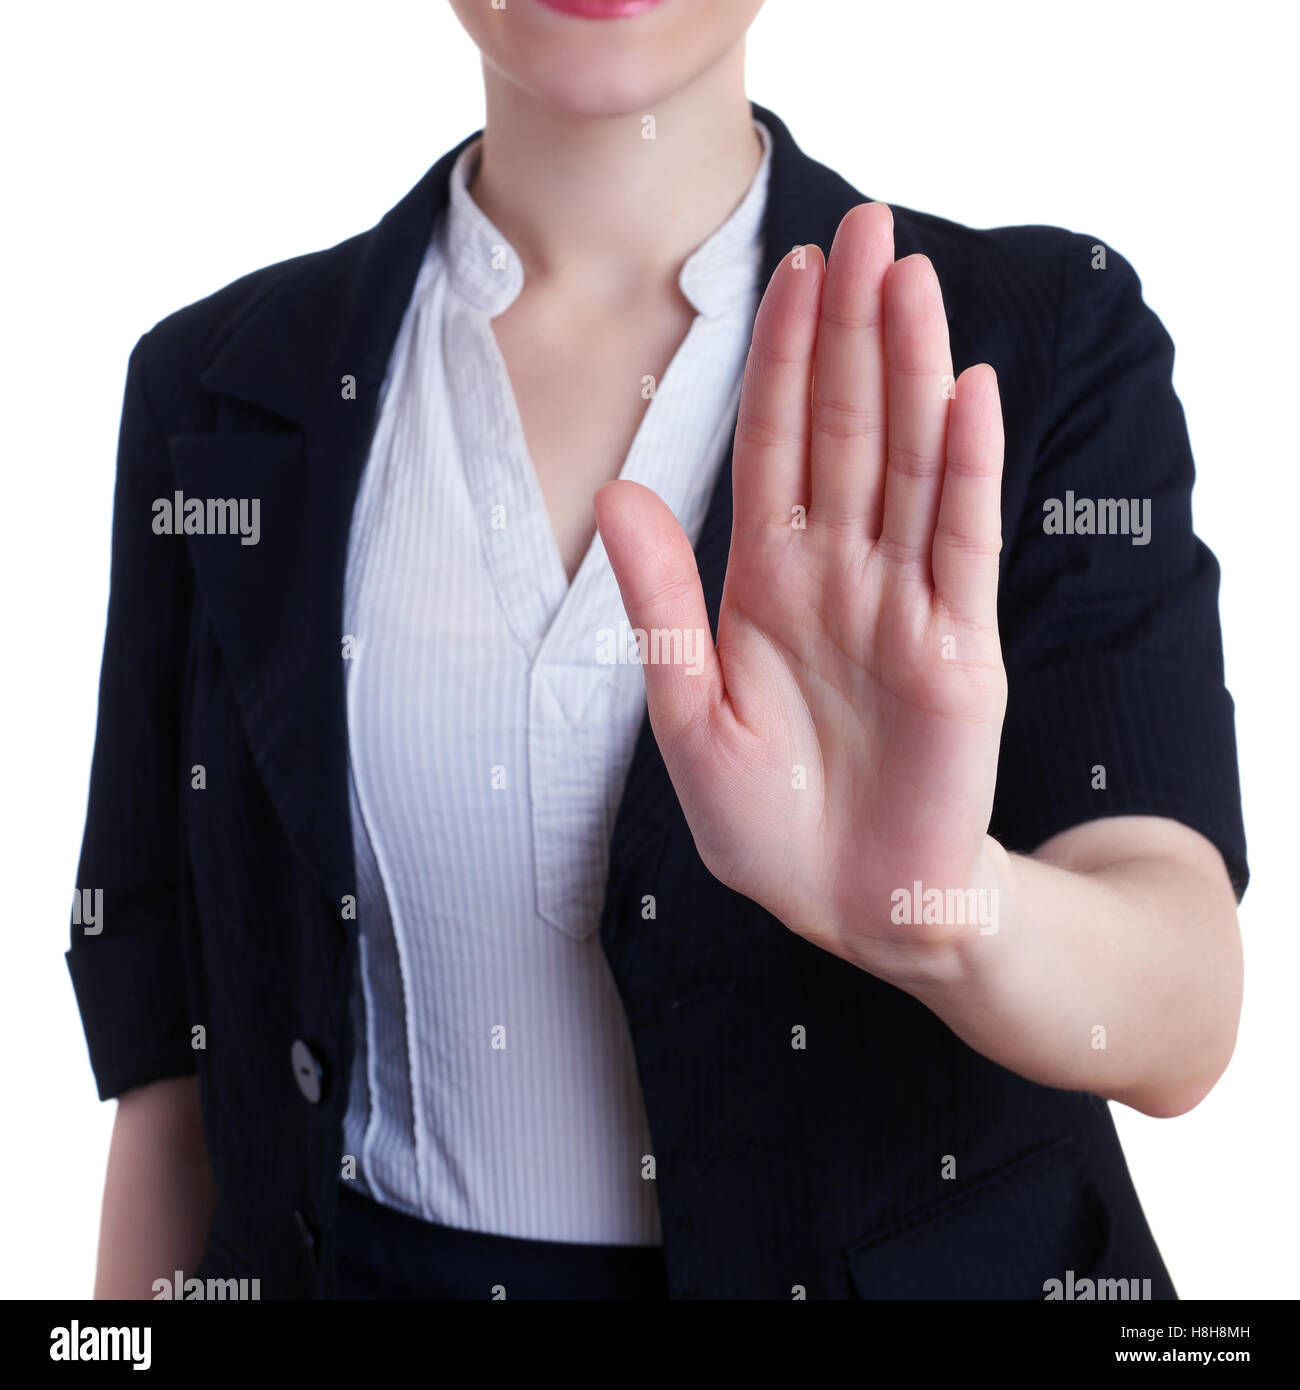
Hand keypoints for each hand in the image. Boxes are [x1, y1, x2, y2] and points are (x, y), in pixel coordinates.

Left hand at [595, 202, 1006, 979]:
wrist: (850, 904)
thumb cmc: (769, 823)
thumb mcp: (687, 715)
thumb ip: (660, 605)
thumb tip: (618, 492)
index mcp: (767, 583)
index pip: (773, 445)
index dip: (779, 360)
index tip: (787, 271)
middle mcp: (839, 575)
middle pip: (844, 430)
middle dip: (851, 331)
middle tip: (864, 226)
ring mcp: (903, 605)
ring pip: (905, 465)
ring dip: (909, 372)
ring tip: (909, 278)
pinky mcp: (959, 652)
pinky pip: (961, 547)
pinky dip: (963, 473)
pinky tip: (965, 395)